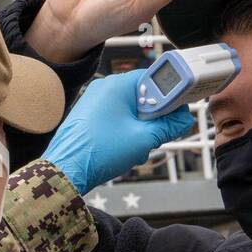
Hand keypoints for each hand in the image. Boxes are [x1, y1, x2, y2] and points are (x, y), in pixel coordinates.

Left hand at [43, 69, 194, 195]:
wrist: (66, 171)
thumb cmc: (101, 151)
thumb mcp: (143, 139)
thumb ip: (168, 127)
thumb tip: (185, 120)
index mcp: (117, 85)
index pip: (152, 80)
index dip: (168, 97)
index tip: (177, 113)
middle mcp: (104, 89)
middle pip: (142, 97)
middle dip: (153, 120)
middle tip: (154, 137)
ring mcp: (94, 103)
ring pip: (130, 112)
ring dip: (139, 131)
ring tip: (135, 150)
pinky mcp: (89, 118)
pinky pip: (116, 121)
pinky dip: (125, 134)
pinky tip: (123, 152)